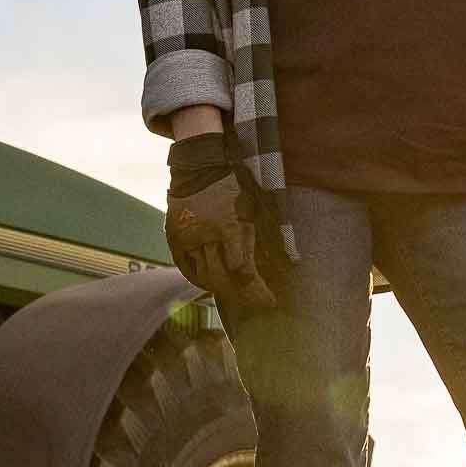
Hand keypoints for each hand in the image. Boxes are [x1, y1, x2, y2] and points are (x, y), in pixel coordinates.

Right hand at [165, 170, 277, 313]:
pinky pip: (186, 268)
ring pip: (205, 276)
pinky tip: (212, 285)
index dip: (258, 291)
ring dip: (224, 289)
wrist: (200, 165)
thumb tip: (290, 265)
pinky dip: (199, 280)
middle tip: (258, 302)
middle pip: (224, 280)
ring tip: (239, 294)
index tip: (270, 301)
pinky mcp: (175, 238)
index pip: (243, 272)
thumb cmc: (235, 184)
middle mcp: (206, 236)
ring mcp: (188, 238)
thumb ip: (273, 237)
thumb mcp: (261, 206)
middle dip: (243, 296)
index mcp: (230, 227)